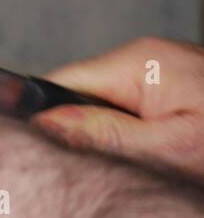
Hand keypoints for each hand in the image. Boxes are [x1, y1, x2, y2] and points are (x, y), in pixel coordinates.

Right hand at [31, 37, 203, 181]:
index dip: (47, 115)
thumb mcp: (172, 146)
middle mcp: (141, 55)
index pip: (61, 82)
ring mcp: (157, 63)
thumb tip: (47, 122)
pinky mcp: (169, 77)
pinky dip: (130, 122)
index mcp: (135, 63)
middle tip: (101, 162)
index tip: (45, 147)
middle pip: (81, 90)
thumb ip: (107, 133)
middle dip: (83, 126)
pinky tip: (150, 143)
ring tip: (136, 155)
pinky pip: (129, 96)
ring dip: (108, 126)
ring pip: (105, 96)